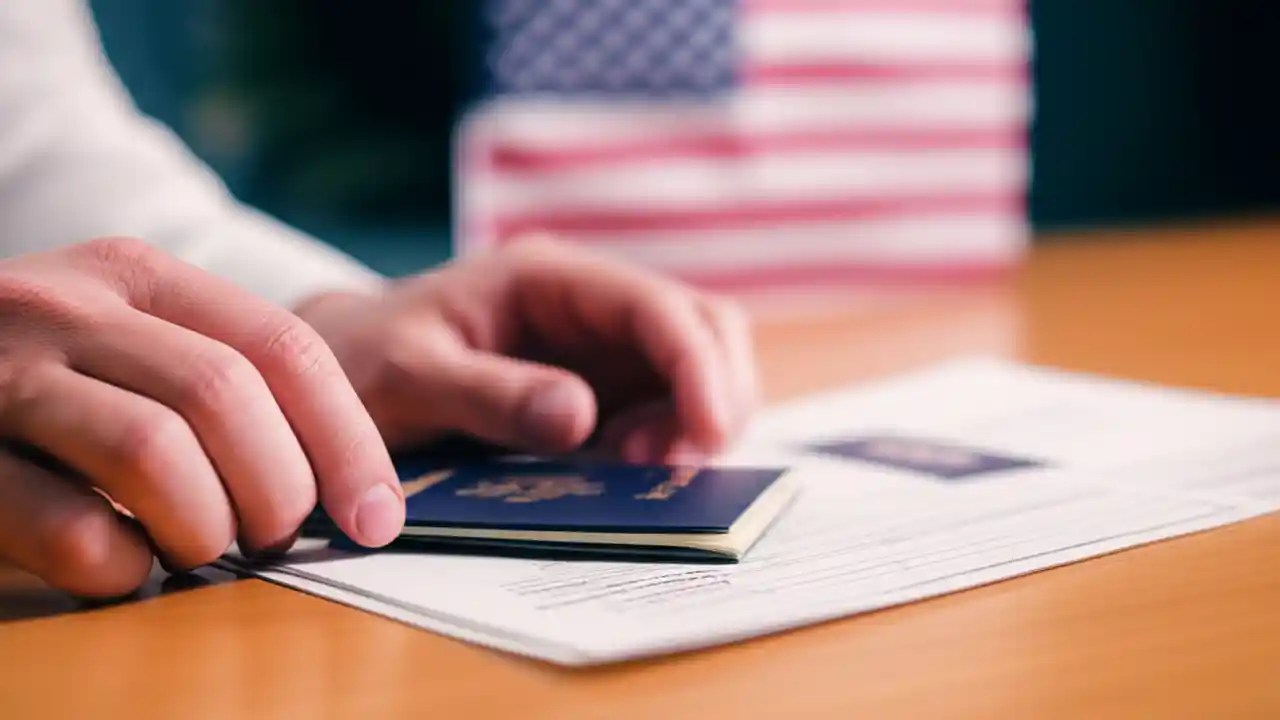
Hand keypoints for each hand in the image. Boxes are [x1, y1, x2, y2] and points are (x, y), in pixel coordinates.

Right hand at [0, 238, 402, 596]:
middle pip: (226, 398)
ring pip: (153, 454)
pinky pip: (69, 529)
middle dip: (278, 490)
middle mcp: (67, 307)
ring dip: (203, 526)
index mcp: (139, 276)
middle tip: (273, 536)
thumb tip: (354, 489)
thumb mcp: (131, 346)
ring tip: (196, 547)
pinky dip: (120, 568)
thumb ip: (227, 384)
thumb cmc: (42, 382)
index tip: (378, 517)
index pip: (282, 349)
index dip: (348, 442)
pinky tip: (120, 567)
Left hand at [295, 236, 758, 462]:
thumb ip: (489, 395)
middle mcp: (587, 304)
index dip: (696, 365)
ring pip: (697, 367)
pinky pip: (667, 408)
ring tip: (641, 470)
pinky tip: (626, 472)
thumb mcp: (408, 377)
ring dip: (695, 422)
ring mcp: (599, 346)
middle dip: (712, 394)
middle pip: (703, 326)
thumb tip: (580, 419)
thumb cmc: (360, 362)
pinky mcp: (600, 388)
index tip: (707, 434)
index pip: (654, 305)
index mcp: (546, 277)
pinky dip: (671, 442)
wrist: (340, 372)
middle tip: (672, 465)